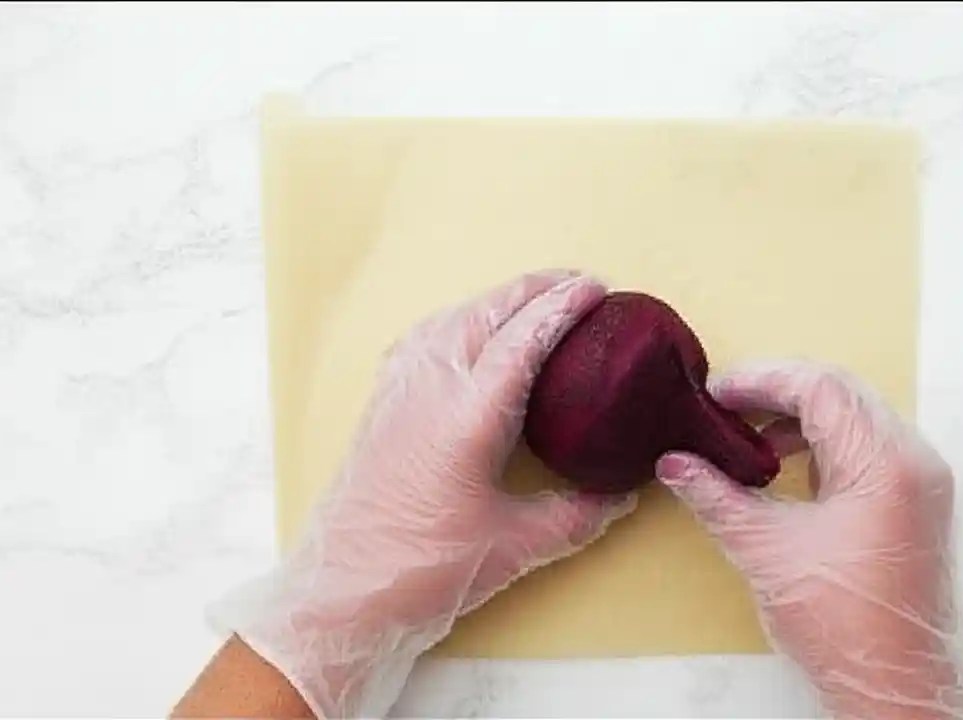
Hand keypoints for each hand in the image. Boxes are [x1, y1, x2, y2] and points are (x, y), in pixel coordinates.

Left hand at [210, 271, 635, 717]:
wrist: (341, 593)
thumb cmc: (424, 570)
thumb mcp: (515, 547)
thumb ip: (577, 515)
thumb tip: (621, 494)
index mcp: (468, 412)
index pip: (525, 336)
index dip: (563, 306)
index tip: (597, 288)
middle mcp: (430, 385)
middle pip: (488, 310)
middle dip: (535, 289)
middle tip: (579, 284)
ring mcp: (399, 389)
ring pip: (454, 317)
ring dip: (498, 300)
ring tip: (536, 299)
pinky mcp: (382, 402)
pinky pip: (426, 337)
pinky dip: (461, 319)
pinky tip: (472, 331)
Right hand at [657, 362, 962, 719]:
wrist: (892, 684)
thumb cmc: (841, 624)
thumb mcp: (765, 551)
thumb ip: (717, 496)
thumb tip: (675, 463)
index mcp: (884, 465)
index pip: (821, 388)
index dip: (761, 380)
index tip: (715, 393)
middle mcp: (913, 461)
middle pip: (841, 392)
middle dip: (779, 391)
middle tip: (725, 405)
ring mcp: (920, 481)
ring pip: (856, 416)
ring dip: (801, 417)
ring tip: (747, 437)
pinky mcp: (914, 501)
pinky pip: (867, 447)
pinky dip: (823, 444)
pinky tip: (784, 464)